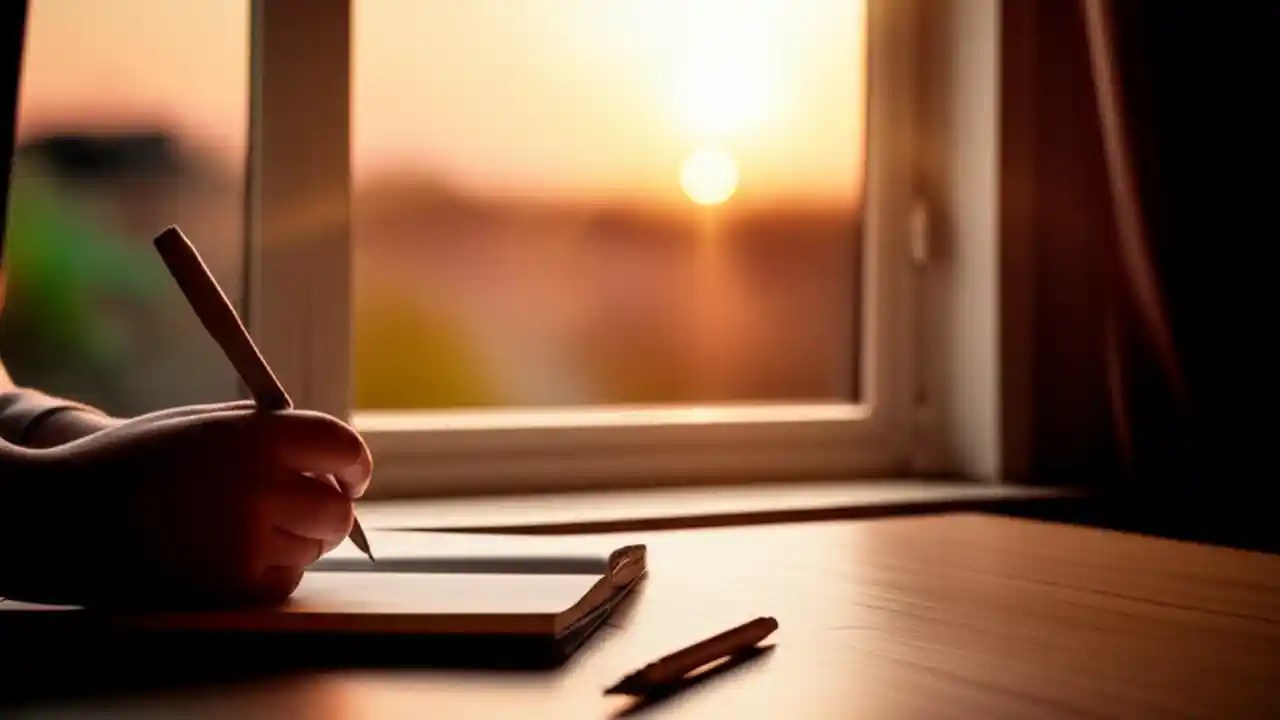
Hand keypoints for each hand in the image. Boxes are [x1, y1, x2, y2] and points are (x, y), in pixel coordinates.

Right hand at [4, 402, 372, 607]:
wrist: (69, 513)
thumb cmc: (144, 460)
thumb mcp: (210, 424)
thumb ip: (276, 436)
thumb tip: (338, 461)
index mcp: (258, 436)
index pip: (343, 448)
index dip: (352, 465)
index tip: (348, 475)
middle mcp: (260, 487)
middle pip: (338, 509)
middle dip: (329, 507)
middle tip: (304, 506)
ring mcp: (249, 542)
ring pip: (314, 547)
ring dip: (297, 539)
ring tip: (245, 526)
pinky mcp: (234, 589)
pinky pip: (286, 580)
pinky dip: (272, 570)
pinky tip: (230, 553)